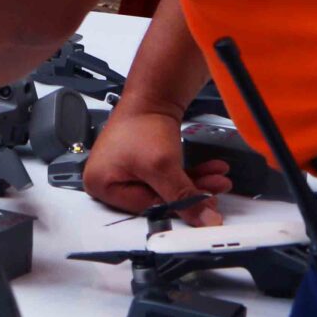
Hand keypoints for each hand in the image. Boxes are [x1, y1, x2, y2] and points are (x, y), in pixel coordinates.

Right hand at [82, 105, 229, 225]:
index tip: (202, 206)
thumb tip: (204, 219)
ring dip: (194, 183)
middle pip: (156, 198)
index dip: (176, 206)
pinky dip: (187, 173)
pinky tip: (207, 170)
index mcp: (100, 184)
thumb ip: (183, 196)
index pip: (144, 207)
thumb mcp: (162, 166)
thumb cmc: (141, 124)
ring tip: (216, 178)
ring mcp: (123, 171)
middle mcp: (107, 180)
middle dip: (190, 192)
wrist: (150, 96)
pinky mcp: (139, 164)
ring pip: (165, 187)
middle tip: (214, 189)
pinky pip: (165, 176)